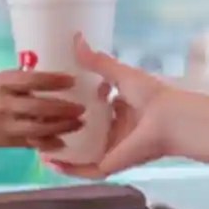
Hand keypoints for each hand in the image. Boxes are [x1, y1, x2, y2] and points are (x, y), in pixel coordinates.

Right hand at [0, 69, 84, 149]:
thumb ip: (20, 80)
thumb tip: (52, 79)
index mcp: (2, 84)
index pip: (33, 80)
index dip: (54, 80)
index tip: (72, 80)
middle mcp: (5, 105)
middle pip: (40, 106)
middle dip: (65, 108)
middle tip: (82, 107)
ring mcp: (6, 126)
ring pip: (39, 128)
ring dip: (62, 127)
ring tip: (79, 123)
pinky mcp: (7, 141)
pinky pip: (32, 143)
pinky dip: (49, 144)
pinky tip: (62, 142)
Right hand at [45, 33, 173, 179]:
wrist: (169, 121)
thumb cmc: (151, 96)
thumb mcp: (120, 74)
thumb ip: (98, 62)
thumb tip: (77, 39)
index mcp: (123, 109)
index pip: (96, 107)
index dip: (77, 102)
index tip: (56, 95)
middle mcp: (117, 130)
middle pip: (86, 130)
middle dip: (64, 126)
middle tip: (41, 118)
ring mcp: (112, 149)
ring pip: (82, 152)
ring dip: (62, 149)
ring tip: (39, 142)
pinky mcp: (110, 164)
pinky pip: (85, 169)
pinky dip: (67, 168)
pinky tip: (49, 161)